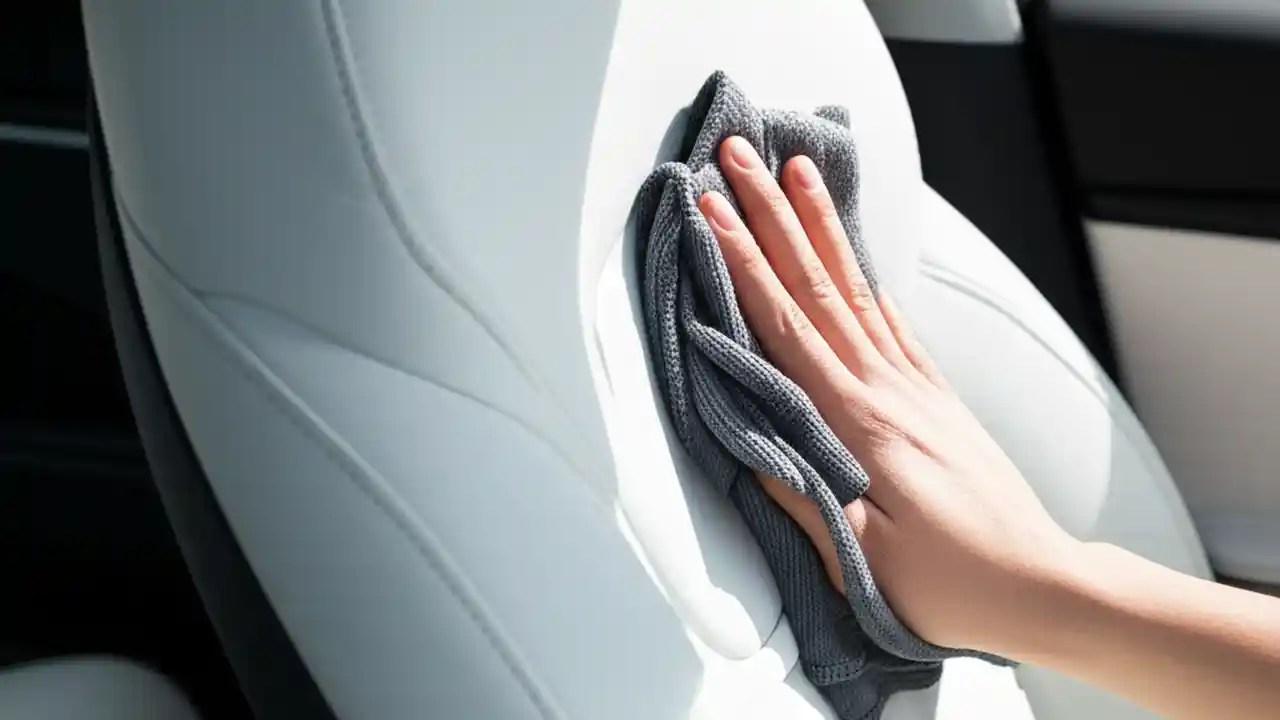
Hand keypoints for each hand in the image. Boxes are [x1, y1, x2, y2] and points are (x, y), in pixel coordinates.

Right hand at [697, 136, 1082, 657]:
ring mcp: (916, 389)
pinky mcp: (936, 400)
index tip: (715, 210)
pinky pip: (894, 324)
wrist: (1043, 584)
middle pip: (818, 287)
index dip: (746, 264)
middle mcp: (888, 390)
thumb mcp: (864, 557)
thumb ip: (804, 496)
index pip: (787, 327)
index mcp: (860, 424)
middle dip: (774, 217)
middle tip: (742, 159)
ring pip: (857, 291)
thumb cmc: (953, 583)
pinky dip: (869, 282)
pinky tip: (860, 261)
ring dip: (822, 228)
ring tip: (800, 173)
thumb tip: (748, 442)